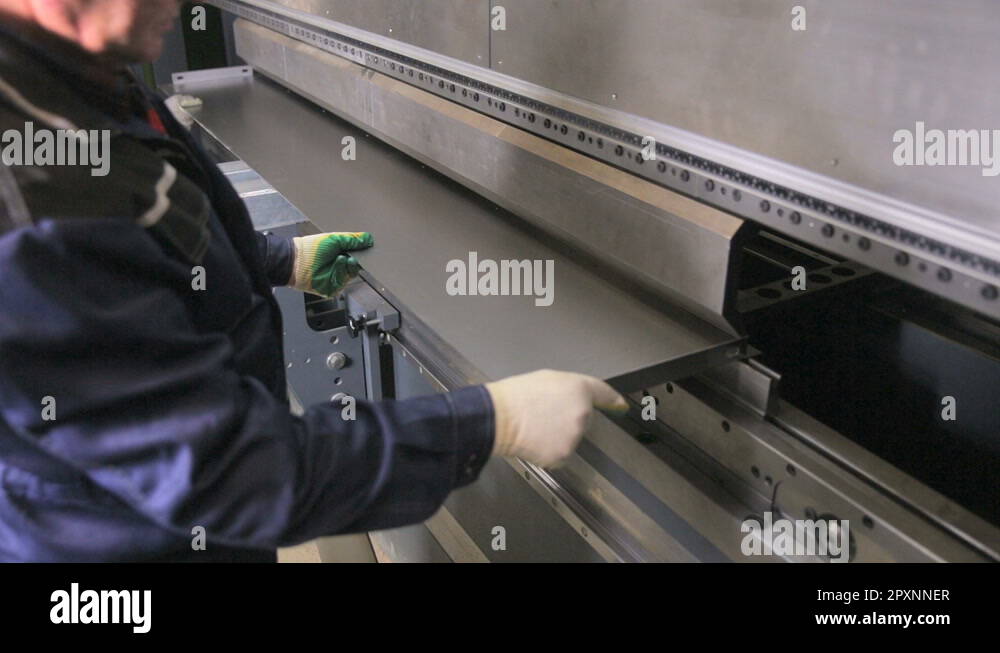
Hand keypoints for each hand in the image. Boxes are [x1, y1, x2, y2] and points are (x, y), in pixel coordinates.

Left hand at [290, 232, 373, 296]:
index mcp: (340, 255)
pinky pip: (343, 282)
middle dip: (356, 260)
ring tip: (340, 258)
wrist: (296, 262)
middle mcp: (339, 267)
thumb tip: (368, 238)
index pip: (357, 256)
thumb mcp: (334, 239)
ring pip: (351, 274)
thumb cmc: (310, 249)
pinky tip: (335, 267)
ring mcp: (336, 279)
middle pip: (356, 266)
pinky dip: (341, 273)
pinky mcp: (332, 289)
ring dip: (348, 266)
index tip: (366, 248)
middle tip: (352, 255)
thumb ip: (352, 239)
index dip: (362, 253)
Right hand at [486, 370, 627, 467]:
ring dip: (558, 436)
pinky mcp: (564, 454)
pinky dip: (550, 451)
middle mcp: (583, 413)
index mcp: (579, 389)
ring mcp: (575, 436)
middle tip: (543, 416)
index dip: (613, 400)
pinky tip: (535, 441)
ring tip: (535, 427)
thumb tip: (574, 401)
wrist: (500, 418)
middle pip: (582, 419)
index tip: (621, 405)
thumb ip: (568, 389)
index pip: (603, 394)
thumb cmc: (516, 397)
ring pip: (571, 438)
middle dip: (567, 419)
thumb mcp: (546, 379)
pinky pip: (561, 454)